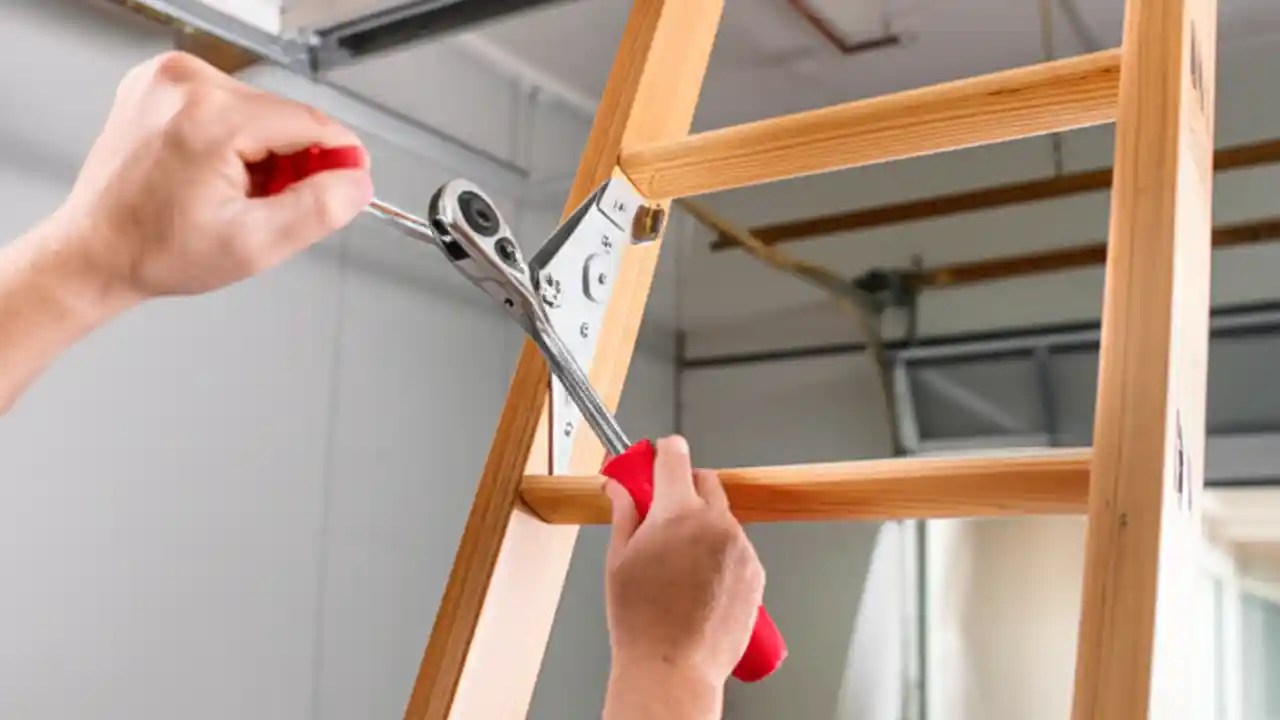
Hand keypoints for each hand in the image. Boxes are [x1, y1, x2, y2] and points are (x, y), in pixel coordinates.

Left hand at [49, 51, 372, 302]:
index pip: (310, 121)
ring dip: (264, 150)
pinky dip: (235, 137)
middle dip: (294, 160)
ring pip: (259, 110)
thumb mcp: (255, 245)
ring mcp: (167, 79)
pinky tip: (215, 172)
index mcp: (211, 119)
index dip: (340, 155)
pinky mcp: (159, 84)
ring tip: (234, 192)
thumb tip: (356, 182)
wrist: (96, 251)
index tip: (351, 179)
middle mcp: (186, 85)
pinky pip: (227, 105)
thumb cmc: (158, 250)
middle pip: (284, 115)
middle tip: (270, 205)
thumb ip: (318, 210)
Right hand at [602, 436, 764, 719]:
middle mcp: (716, 523)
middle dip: (684, 487)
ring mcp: (741, 548)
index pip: (676, 456)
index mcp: (678, 512)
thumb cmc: (641, 621)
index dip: (663, 452)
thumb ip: (624, 512)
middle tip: (661, 512)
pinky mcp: (755, 572)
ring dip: (703, 524)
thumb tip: (618, 487)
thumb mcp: (619, 559)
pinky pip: (737, 546)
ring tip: (678, 562)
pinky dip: (720, 552)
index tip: (657, 454)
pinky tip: (698, 581)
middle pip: (704, 480)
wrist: (673, 668)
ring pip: (722, 516)